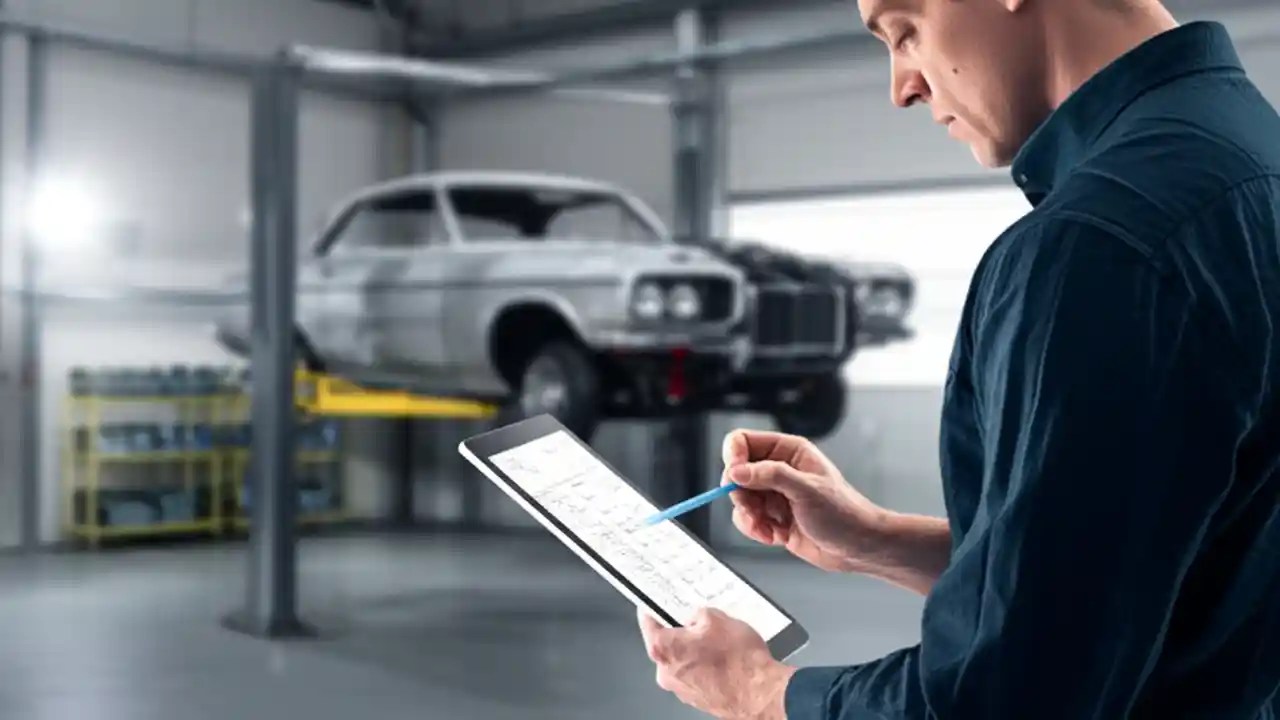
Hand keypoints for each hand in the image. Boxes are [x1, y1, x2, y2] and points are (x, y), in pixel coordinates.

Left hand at [637, 606, 795, 719]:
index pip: (647, 622)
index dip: (654, 608)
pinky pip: (694, 674)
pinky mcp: (697, 698)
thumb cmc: (738, 661)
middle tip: (701, 621)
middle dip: (681, 630)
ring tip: (719, 642)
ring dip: (695, 649)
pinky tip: (724, 658)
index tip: (657, 602)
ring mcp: (681, 689)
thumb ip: (697, 614)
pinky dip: (704, 665)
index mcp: (664, 649)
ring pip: (681, 659)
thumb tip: (696, 618)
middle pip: (666, 642)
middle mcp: (666, 672)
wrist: (760, 694)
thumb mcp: (717, 618)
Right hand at [723, 429, 889, 573]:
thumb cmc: (843, 513)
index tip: (735, 478)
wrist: (857, 548)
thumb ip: (770, 476)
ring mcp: (774, 494)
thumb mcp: (806, 490)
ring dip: (747, 517)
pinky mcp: (772, 517)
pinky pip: (747, 519)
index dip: (733, 457)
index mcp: (788, 451)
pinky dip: (754, 529)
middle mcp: (778, 469)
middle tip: (753, 510)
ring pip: (739, 499)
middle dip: (740, 495)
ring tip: (766, 528)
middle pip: (736, 473)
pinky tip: (773, 536)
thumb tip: (736, 471)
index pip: (743, 441)